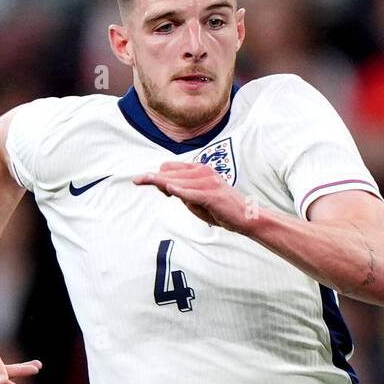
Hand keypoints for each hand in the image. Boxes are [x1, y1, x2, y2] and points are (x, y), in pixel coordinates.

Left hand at [133, 161, 249, 229]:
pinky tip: (168, 189)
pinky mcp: (212, 195)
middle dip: (152, 178)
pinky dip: (180, 191)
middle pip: (168, 171)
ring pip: (176, 181)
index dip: (156, 176)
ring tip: (147, 183)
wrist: (246, 217)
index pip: (169, 167)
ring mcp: (208, 182)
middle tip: (138, 181)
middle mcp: (202, 171)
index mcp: (198, 170)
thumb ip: (182, 192)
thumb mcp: (196, 200)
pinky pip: (191, 193)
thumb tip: (165, 187)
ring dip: (160, 184)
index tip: (151, 186)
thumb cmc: (220, 210)